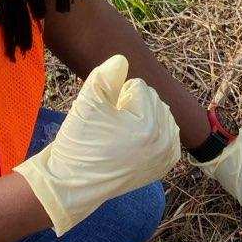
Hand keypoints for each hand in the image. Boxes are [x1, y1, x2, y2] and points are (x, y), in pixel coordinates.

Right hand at [13, 54, 180, 235]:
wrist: (74, 183)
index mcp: (148, 125)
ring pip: (160, 113)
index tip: (105, 117)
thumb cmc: (79, 142)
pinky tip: (137, 141)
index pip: (139, 86)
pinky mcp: (165, 164)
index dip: (116, 96)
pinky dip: (155, 131)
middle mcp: (164, 141)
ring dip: (143, 116)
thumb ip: (105, 76)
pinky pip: (167, 132)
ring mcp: (167, 154)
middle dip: (132, 105)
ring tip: (121, 134)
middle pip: (153, 98)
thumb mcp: (86, 103)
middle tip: (111, 126)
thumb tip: (122, 59)